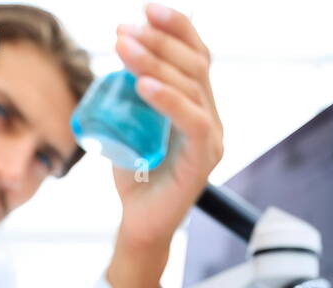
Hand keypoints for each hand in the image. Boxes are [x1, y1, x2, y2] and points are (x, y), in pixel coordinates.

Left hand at [112, 4, 222, 246]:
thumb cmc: (135, 174)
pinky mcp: (205, 160)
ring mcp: (212, 139)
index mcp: (198, 104)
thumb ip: (130, 93)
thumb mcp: (129, 122)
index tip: (146, 9)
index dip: (176, 27)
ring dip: (154, 62)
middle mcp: (211, 117)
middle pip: (195, 64)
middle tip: (122, 32)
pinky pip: (194, 121)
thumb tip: (120, 50)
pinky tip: (142, 85)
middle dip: (158, 41)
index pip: (196, 55)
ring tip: (122, 47)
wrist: (140, 222)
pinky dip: (168, 99)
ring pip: (192, 87)